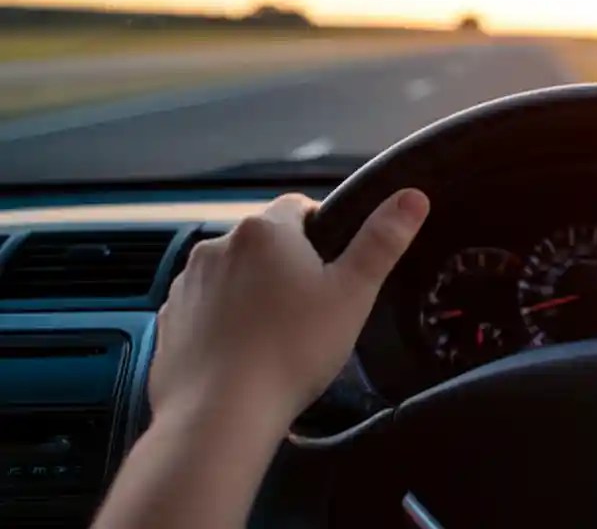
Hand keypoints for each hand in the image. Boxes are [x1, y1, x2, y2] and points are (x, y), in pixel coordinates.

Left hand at [149, 190, 429, 433]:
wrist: (220, 413)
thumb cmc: (294, 350)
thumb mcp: (353, 294)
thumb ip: (382, 242)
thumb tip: (413, 197)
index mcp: (265, 230)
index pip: (300, 207)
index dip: (323, 232)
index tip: (334, 270)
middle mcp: (218, 244)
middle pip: (265, 242)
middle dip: (286, 265)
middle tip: (312, 309)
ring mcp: (188, 282)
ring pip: (233, 273)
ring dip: (252, 290)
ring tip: (275, 335)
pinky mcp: (169, 318)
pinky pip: (205, 306)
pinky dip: (223, 319)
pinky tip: (242, 352)